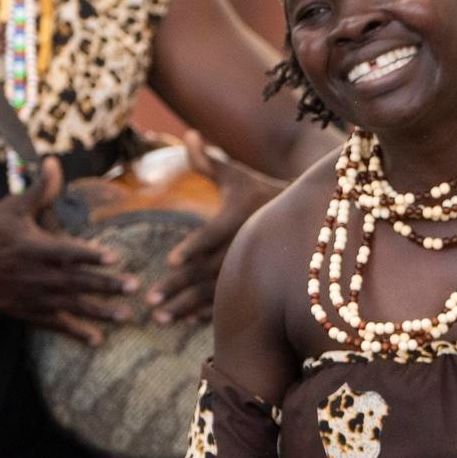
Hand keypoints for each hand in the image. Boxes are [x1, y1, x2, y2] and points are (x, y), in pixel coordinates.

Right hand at [0, 168, 134, 341]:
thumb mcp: (11, 208)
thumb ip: (39, 190)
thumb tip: (55, 162)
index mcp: (33, 248)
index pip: (67, 252)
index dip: (91, 255)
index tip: (115, 259)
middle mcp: (35, 275)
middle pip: (76, 281)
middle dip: (106, 285)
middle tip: (133, 287)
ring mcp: (31, 296)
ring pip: (71, 305)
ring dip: (99, 311)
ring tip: (125, 316)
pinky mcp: (27, 311)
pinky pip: (54, 323)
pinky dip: (75, 332)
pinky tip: (96, 340)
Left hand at [153, 140, 281, 323]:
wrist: (306, 219)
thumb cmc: (261, 193)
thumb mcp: (237, 175)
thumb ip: (209, 161)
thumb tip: (188, 134)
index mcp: (237, 219)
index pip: (211, 234)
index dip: (192, 247)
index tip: (170, 260)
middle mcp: (242, 247)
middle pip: (205, 270)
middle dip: (176, 287)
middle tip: (150, 299)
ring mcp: (248, 269)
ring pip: (213, 292)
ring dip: (185, 307)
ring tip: (159, 318)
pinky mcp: (252, 284)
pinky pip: (227, 302)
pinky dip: (205, 314)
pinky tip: (184, 323)